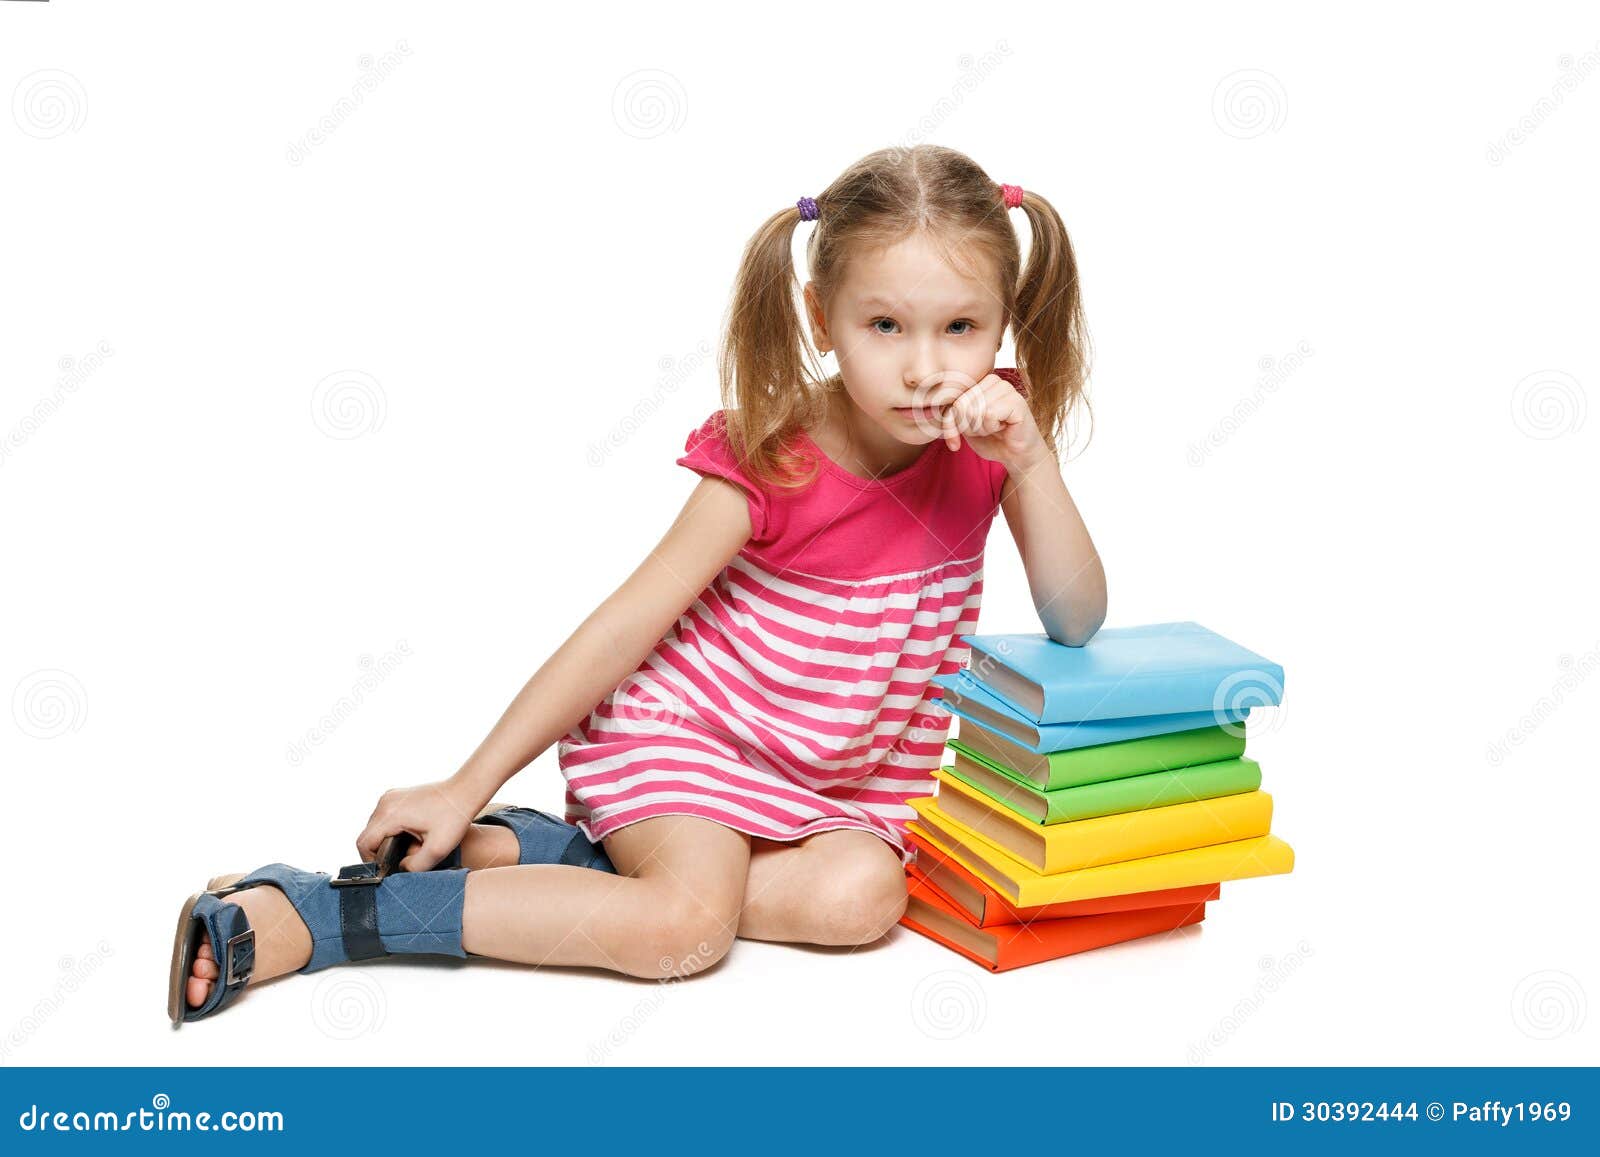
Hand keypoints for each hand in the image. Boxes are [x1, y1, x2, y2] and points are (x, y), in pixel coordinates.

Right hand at [355, 778, 483, 871]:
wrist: (466, 791)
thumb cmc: (454, 817)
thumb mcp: (438, 849)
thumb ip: (415, 866)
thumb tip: (400, 868)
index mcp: (390, 814)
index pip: (364, 844)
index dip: (370, 861)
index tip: (386, 868)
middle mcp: (385, 802)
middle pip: (368, 835)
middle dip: (380, 851)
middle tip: (400, 860)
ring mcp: (390, 796)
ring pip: (375, 827)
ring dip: (386, 840)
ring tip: (408, 847)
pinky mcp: (397, 795)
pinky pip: (384, 818)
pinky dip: (392, 829)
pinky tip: (410, 835)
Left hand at [940, 370, 1046, 470]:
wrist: (1016, 455)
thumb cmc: (991, 439)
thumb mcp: (963, 426)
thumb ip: (951, 415)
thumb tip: (931, 412)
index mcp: (979, 383)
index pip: (952, 402)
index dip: (952, 426)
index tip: (956, 440)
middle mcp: (993, 380)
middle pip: (961, 406)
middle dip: (969, 427)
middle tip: (987, 430)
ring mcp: (1007, 389)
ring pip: (975, 410)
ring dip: (982, 428)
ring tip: (996, 428)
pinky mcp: (1017, 401)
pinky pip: (989, 414)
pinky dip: (992, 427)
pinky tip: (1005, 427)